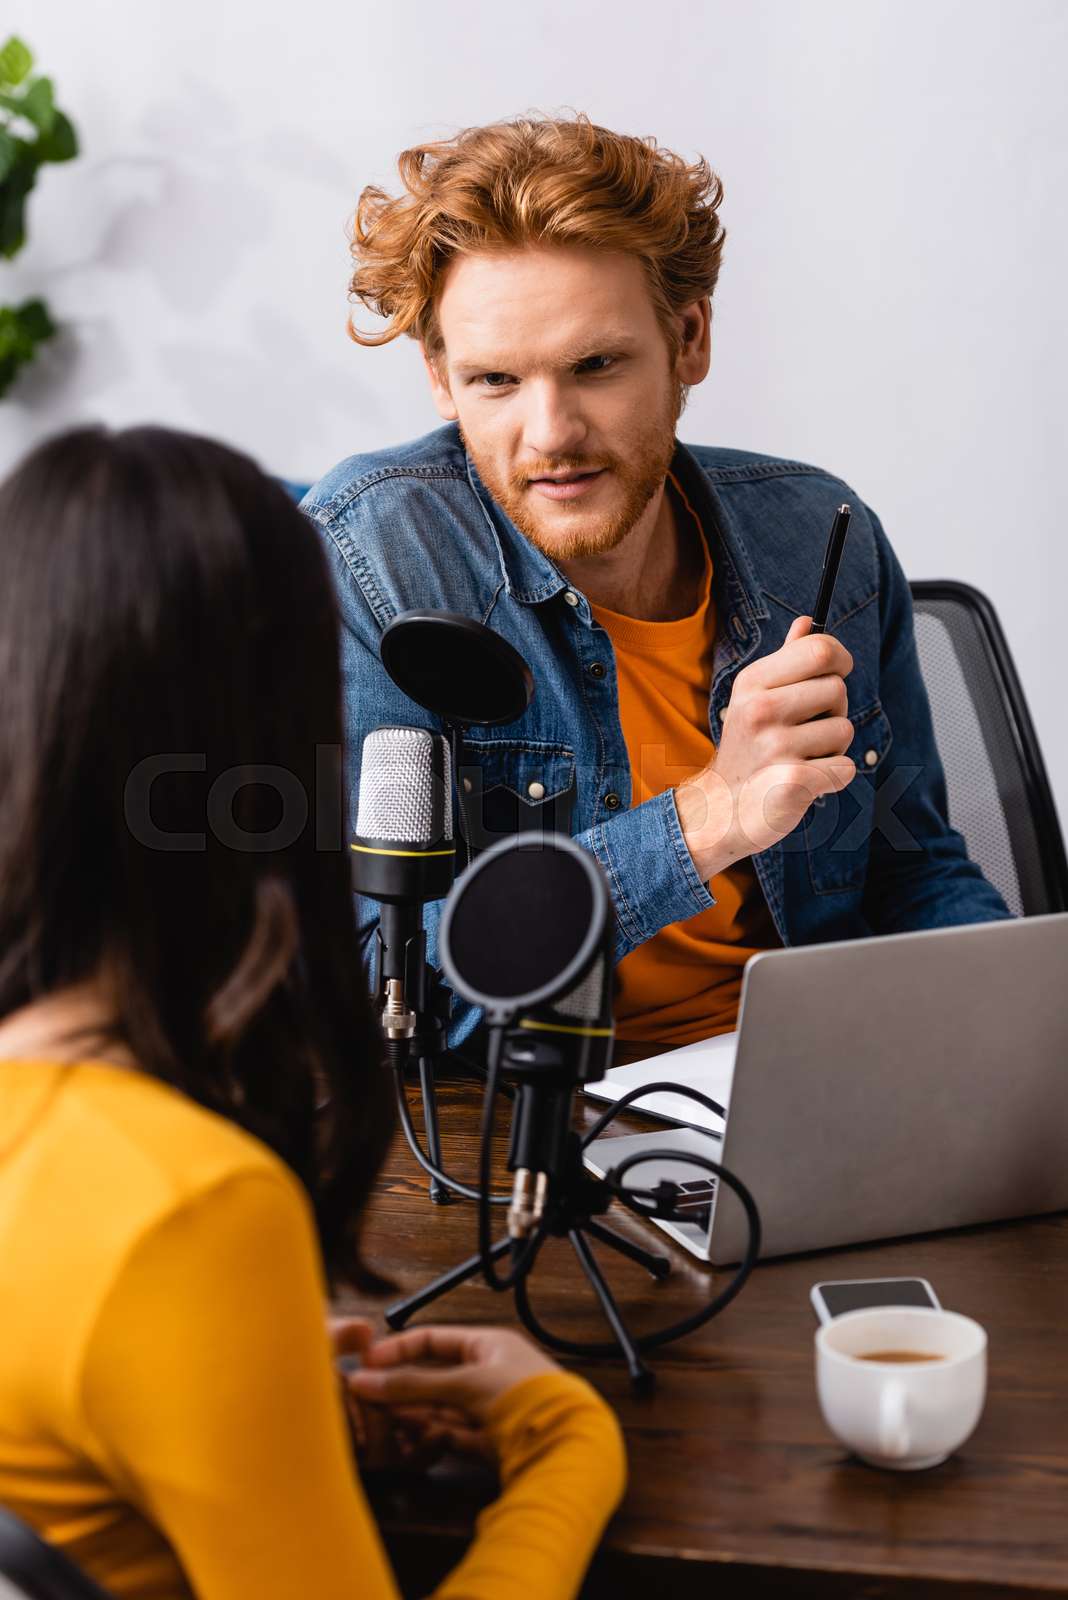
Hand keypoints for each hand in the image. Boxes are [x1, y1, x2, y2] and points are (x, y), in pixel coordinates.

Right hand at [345, 1324, 559, 1424]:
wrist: (564, 1448)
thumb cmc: (525, 1399)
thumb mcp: (466, 1383)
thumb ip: (414, 1383)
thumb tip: (365, 1380)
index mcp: (490, 1345)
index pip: (435, 1340)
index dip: (400, 1349)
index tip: (367, 1362)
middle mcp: (489, 1374)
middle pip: (434, 1377)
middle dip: (401, 1387)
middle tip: (365, 1396)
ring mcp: (489, 1410)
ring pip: (439, 1408)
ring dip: (410, 1413)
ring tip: (377, 1419)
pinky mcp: (489, 1443)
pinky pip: (450, 1435)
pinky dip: (428, 1436)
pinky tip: (405, 1438)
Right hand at [676, 614, 855, 879]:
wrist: (720, 810)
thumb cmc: (747, 750)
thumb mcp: (754, 698)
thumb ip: (785, 660)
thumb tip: (808, 622)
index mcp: (753, 682)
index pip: (820, 650)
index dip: (840, 659)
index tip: (836, 674)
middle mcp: (760, 710)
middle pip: (838, 690)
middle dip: (833, 711)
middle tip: (806, 730)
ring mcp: (775, 746)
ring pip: (844, 731)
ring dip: (832, 749)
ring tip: (800, 758)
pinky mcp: (792, 782)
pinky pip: (845, 769)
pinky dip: (832, 779)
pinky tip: (805, 782)